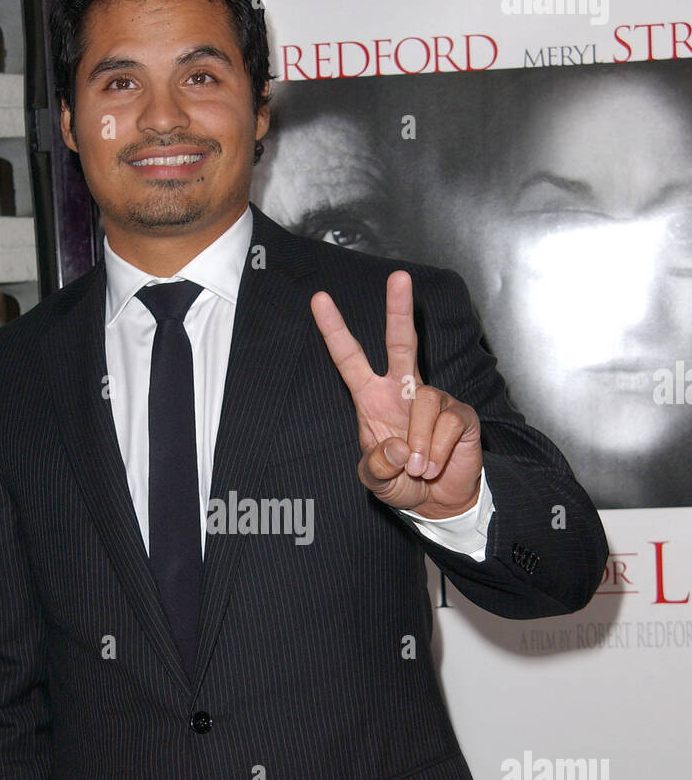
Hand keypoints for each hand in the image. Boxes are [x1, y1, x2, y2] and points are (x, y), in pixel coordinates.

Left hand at [310, 271, 482, 518]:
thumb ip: (376, 466)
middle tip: (398, 277)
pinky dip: (438, 452)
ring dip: (420, 444)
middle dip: (399, 309)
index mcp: (373, 398)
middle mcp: (403, 390)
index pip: (350, 359)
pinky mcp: (461, 414)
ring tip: (420, 469)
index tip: (318, 300)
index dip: (335, 331)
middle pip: (401, 342)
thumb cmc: (401, 483)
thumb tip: (400, 446)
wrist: (437, 502)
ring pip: (425, 403)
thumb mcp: (375, 480)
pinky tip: (436, 465)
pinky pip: (448, 425)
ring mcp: (434, 399)